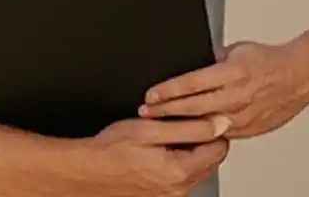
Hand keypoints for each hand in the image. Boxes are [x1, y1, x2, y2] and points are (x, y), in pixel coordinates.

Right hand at [79, 117, 230, 195]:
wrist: (88, 170)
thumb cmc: (112, 149)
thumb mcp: (151, 129)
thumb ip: (190, 127)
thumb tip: (219, 123)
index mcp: (181, 171)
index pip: (220, 148)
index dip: (210, 128)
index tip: (195, 118)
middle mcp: (180, 189)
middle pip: (211, 161)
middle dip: (201, 141)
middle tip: (178, 126)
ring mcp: (171, 195)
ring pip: (197, 170)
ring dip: (189, 153)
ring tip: (163, 139)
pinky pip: (181, 179)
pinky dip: (177, 164)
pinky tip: (157, 154)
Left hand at [138, 41, 308, 138]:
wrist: (300, 76)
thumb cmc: (268, 61)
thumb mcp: (235, 50)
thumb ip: (210, 59)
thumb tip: (187, 61)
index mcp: (232, 73)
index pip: (192, 83)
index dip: (167, 91)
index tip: (150, 95)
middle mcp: (238, 96)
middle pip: (193, 106)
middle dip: (165, 110)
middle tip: (146, 112)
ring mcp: (244, 115)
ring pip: (205, 124)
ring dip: (180, 125)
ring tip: (160, 124)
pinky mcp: (250, 129)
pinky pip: (220, 134)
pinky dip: (202, 134)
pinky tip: (186, 133)